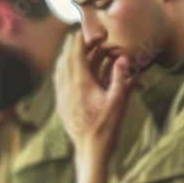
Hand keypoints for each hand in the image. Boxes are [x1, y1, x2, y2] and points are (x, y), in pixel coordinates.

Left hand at [54, 30, 135, 162]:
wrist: (90, 151)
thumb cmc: (106, 128)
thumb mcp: (118, 102)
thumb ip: (121, 79)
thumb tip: (123, 59)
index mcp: (80, 84)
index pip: (75, 53)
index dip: (81, 40)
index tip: (88, 31)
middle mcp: (67, 87)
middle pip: (66, 58)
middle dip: (74, 46)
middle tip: (84, 38)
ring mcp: (62, 96)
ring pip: (61, 69)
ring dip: (69, 57)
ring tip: (79, 51)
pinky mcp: (62, 105)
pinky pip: (60, 81)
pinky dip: (65, 70)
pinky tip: (71, 71)